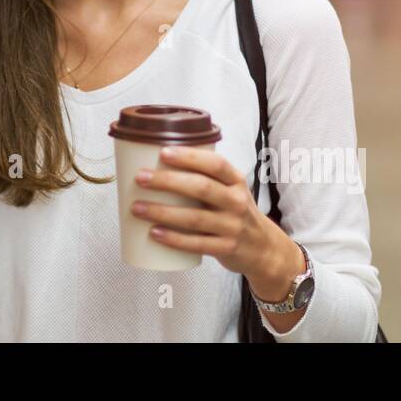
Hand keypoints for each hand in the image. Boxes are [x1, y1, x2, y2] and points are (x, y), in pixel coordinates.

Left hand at [131, 146, 299, 298]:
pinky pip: (197, 244)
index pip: (215, 164)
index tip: (163, 152)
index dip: (189, 157)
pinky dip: (174, 238)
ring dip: (163, 212)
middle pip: (201, 188)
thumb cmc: (234, 211)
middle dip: (167, 181)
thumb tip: (155, 164)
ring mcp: (233, 226)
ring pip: (195, 218)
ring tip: (137, 207)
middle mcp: (236, 201)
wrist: (263, 248)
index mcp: (235, 181)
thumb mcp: (230, 189)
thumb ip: (204, 177)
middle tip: (140, 178)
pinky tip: (154, 233)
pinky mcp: (226, 248)